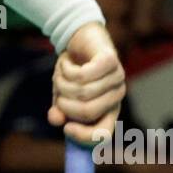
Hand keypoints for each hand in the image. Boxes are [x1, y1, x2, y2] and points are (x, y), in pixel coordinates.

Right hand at [47, 22, 126, 144]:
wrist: (78, 37)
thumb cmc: (72, 70)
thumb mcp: (62, 93)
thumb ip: (60, 109)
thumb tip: (56, 120)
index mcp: (109, 110)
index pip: (103, 134)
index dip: (84, 136)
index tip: (65, 128)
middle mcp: (116, 96)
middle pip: (88, 111)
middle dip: (64, 104)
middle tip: (58, 92)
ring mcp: (116, 77)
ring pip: (82, 91)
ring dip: (61, 83)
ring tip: (59, 74)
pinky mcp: (110, 60)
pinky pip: (82, 75)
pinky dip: (66, 69)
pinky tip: (65, 62)